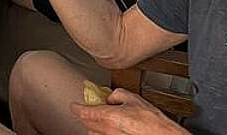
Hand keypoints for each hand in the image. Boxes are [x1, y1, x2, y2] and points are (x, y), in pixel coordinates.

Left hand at [72, 88, 189, 133]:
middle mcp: (106, 131)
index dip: (76, 107)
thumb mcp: (133, 98)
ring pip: (93, 133)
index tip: (74, 105)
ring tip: (102, 120)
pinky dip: (102, 133)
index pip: (82, 112)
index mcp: (107, 116)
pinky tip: (111, 129)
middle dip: (85, 116)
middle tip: (89, 110)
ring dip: (94, 126)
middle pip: (86, 123)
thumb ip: (117, 94)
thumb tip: (110, 97)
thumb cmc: (152, 122)